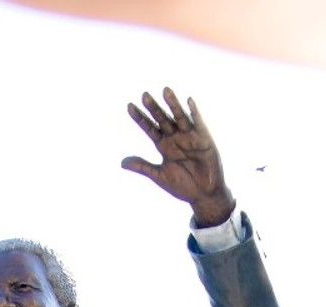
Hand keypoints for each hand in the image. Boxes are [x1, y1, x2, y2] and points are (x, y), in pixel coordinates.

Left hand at [122, 89, 233, 228]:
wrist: (203, 195)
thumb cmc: (183, 186)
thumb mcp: (159, 175)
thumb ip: (142, 167)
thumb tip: (122, 163)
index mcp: (164, 145)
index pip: (149, 128)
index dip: (140, 118)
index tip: (129, 106)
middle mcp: (175, 138)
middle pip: (162, 119)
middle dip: (153, 108)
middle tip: (144, 95)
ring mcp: (189, 137)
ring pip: (178, 117)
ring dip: (172, 104)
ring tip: (165, 91)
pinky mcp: (203, 139)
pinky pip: (198, 123)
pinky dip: (194, 112)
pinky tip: (189, 101)